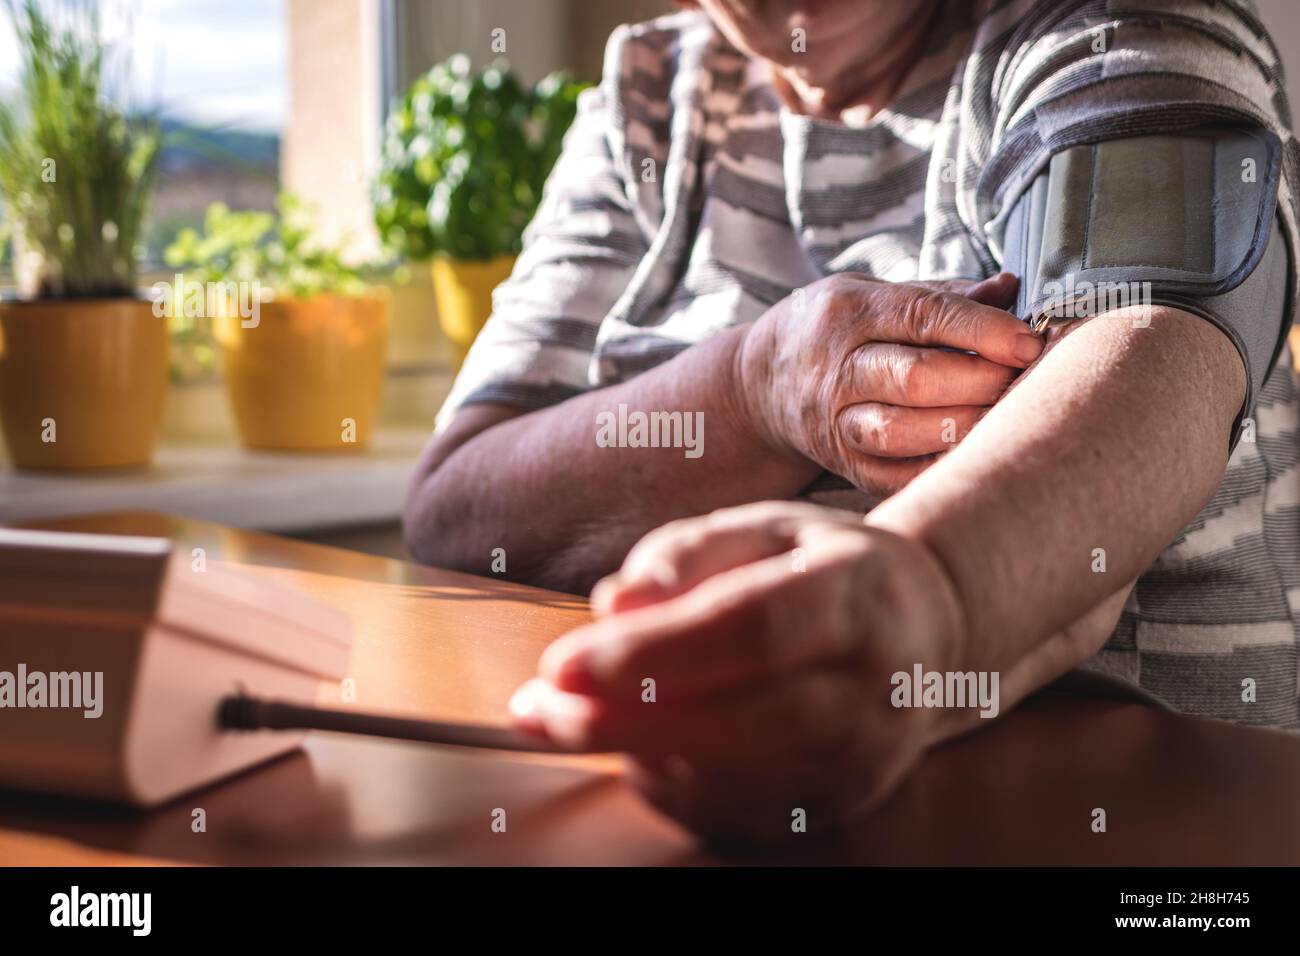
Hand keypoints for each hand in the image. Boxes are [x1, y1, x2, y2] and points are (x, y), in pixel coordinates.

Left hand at [508, 501, 964, 843]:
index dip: (654, 653)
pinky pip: (733, 811)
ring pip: (730, 776)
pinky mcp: (835, 805)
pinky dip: (664, 780)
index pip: (753, 629)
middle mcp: (872, 687)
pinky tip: (628, 741)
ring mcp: (860, 759)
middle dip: (623, 721)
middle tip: (538, 707)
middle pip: (741, 719)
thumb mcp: (763, 529)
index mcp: (858, 595)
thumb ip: (685, 555)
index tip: (565, 662)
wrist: (922, 634)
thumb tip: (613, 603)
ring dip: (629, 752)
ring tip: (561, 716)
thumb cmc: (823, 572)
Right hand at [737, 273, 1041, 496]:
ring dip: (963, 428)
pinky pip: (892, 476)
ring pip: (901, 431)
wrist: (763, 380)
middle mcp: (836, 368)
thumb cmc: (838, 330)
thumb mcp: (879, 294)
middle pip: (916, 378)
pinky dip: (937, 469)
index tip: (1030, 343)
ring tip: (1003, 419)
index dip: (984, 330)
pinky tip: (970, 453)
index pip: (923, 316)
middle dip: (982, 381)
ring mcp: (833, 420)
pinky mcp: (839, 462)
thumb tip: (1010, 288)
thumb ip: (944, 295)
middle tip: (1024, 382)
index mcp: (850, 312)